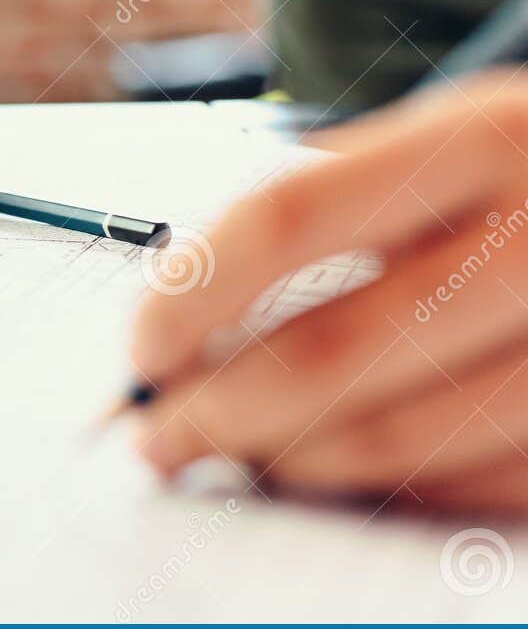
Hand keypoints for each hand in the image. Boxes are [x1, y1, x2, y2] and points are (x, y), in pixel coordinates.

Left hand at [130, 73, 527, 513]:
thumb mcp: (461, 137)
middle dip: (216, 410)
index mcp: (487, 136)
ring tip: (235, 459)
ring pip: (401, 440)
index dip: (190, 294)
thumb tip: (185, 303)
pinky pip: (481, 487)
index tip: (141, 345)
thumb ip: (339, 199)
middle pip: (331, 351)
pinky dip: (391, 492)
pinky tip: (343, 475)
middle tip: (160, 435)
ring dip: (291, 464)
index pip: (288, 216)